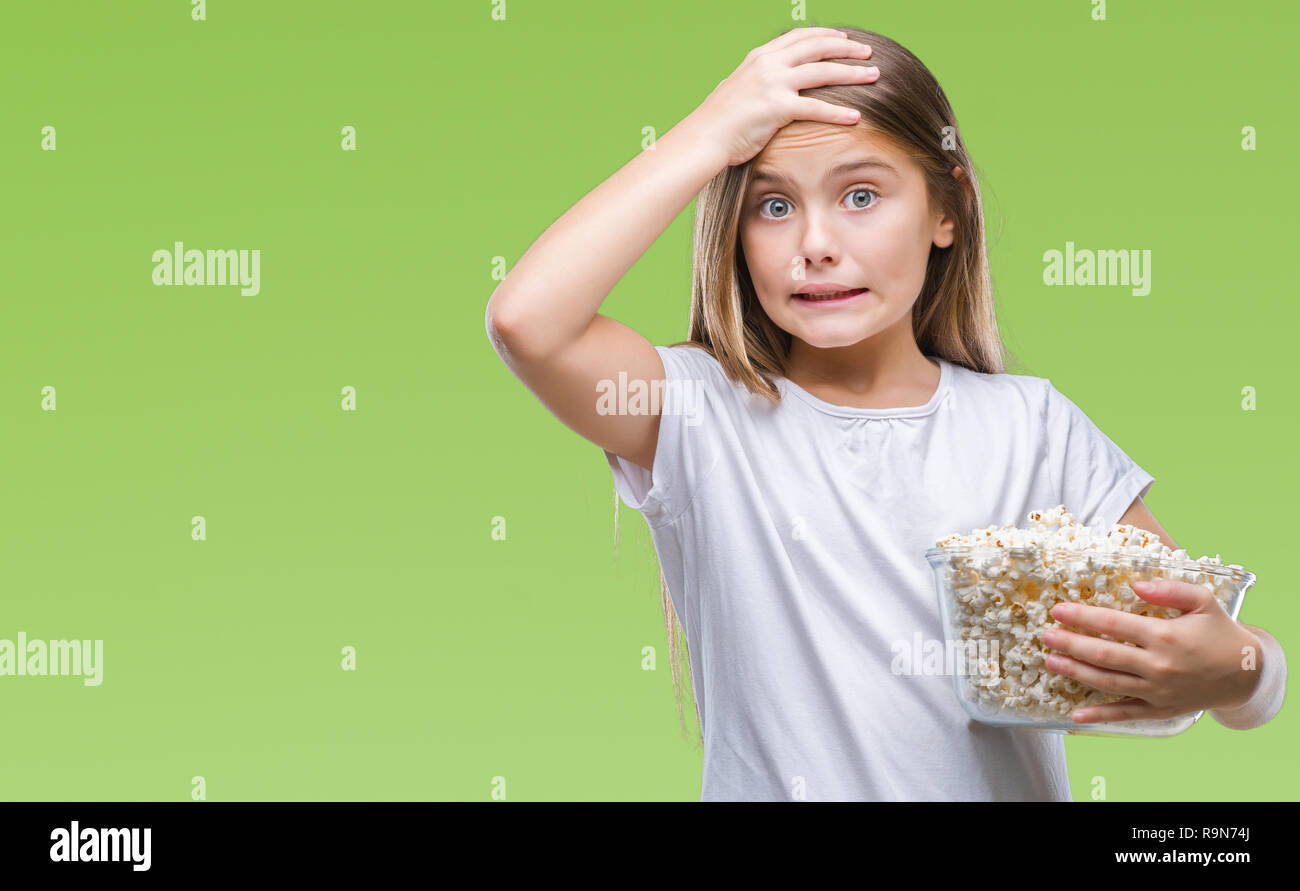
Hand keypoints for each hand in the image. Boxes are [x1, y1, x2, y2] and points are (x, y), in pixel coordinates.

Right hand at [684, 26, 877, 167]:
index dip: (826, 36)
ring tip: (874, 76)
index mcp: (760, 57)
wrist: (704, 137)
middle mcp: (768, 64)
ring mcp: (772, 84)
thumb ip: (754, 80)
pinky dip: (838, 112)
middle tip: (868, 53)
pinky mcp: (776, 108)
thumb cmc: (719, 120)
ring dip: (852, 73)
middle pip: (817, 47)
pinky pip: (815, 108)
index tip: (845, 39)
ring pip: (822, 72)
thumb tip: (760, 83)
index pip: (800, 37)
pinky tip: (855, 117)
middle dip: (847, 48)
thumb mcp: (737, 88)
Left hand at [1039, 579, 1262, 723]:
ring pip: (1108, 683)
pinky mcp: (1160, 710)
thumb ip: (1170, 590)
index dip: (1082, 617)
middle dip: (1070, 645)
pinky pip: (1126, 713)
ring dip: (1076, 673)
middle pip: (1104, 655)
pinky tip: (1076, 715)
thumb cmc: (1221, 632)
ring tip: (1051, 662)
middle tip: (1045, 636)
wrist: (1247, 673)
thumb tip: (1136, 586)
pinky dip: (1100, 715)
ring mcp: (1157, 691)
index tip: (1058, 610)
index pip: (1113, 625)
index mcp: (1164, 636)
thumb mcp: (1203, 601)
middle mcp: (1158, 665)